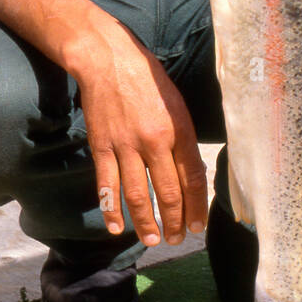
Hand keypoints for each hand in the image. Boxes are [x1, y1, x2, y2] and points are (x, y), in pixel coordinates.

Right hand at [71, 13, 209, 246]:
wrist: (108, 60)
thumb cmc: (147, 78)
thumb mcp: (177, 103)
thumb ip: (184, 137)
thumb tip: (192, 172)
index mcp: (178, 129)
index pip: (192, 178)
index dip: (196, 206)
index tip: (198, 226)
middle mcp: (154, 141)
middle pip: (168, 192)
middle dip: (175, 221)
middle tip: (177, 239)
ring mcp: (126, 146)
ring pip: (138, 196)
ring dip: (146, 224)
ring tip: (154, 240)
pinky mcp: (102, 147)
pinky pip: (107, 185)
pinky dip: (111, 210)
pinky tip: (116, 227)